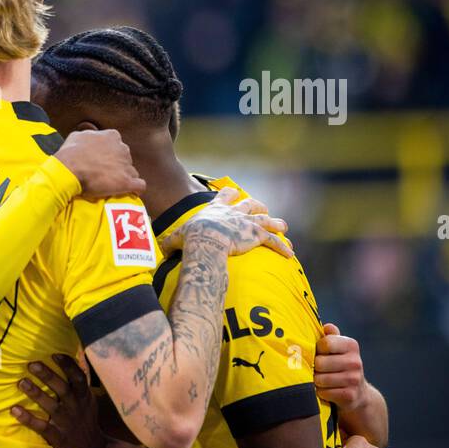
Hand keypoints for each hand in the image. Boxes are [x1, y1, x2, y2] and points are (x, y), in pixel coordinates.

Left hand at [9, 354, 105, 447]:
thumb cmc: (86, 419)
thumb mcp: (88, 400)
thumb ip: (78, 384)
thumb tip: (70, 359)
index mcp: (84, 397)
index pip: (79, 378)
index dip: (68, 366)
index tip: (55, 355)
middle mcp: (75, 407)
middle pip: (63, 389)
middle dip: (48, 376)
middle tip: (32, 364)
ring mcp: (65, 422)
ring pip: (51, 406)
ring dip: (36, 393)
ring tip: (21, 382)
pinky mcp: (57, 436)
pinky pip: (41, 426)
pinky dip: (28, 418)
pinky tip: (15, 410)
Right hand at [54, 129, 145, 198]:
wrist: (69, 170)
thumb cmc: (70, 154)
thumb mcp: (77, 137)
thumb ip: (88, 135)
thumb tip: (89, 137)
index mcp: (112, 136)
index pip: (117, 144)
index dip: (110, 154)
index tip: (102, 161)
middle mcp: (122, 148)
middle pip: (125, 158)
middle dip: (117, 166)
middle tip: (105, 174)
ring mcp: (126, 165)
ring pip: (131, 171)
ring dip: (124, 177)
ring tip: (112, 185)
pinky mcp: (127, 182)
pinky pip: (140, 185)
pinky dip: (135, 189)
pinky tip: (130, 192)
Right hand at [161, 187, 292, 257]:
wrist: (206, 241)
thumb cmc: (190, 238)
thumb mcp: (176, 238)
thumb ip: (169, 242)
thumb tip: (158, 251)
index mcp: (217, 210)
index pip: (225, 196)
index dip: (230, 195)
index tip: (234, 194)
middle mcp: (234, 213)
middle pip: (250, 204)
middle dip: (257, 206)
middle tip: (263, 209)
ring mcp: (247, 222)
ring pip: (267, 220)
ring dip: (276, 223)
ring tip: (284, 227)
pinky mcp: (257, 234)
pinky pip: (274, 240)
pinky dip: (283, 246)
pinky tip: (290, 253)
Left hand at [314, 323, 368, 409]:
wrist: (357, 392)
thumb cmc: (338, 365)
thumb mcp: (336, 348)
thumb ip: (330, 336)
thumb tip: (327, 327)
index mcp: (351, 345)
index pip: (325, 343)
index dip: (317, 349)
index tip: (319, 353)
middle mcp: (355, 361)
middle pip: (319, 362)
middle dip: (313, 368)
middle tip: (316, 370)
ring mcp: (354, 379)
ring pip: (320, 379)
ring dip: (315, 381)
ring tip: (320, 380)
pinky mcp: (350, 395)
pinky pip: (324, 392)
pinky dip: (320, 393)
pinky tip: (326, 390)